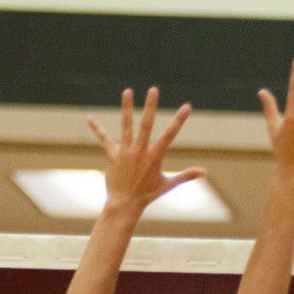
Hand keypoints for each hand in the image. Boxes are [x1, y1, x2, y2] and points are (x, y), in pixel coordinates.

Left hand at [86, 88, 203, 213]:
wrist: (125, 204)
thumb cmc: (148, 195)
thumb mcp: (169, 184)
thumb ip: (186, 175)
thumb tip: (204, 172)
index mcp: (155, 157)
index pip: (170, 135)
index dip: (179, 120)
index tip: (187, 106)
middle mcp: (140, 151)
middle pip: (147, 124)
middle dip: (151, 106)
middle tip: (153, 89)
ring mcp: (125, 152)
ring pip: (126, 126)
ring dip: (127, 108)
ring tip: (127, 91)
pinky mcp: (112, 155)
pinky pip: (104, 139)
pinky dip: (97, 128)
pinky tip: (89, 118)